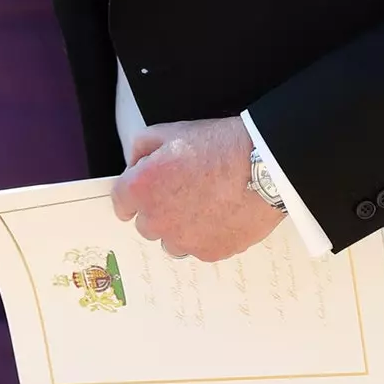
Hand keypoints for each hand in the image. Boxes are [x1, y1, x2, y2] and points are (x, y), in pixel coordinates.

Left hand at [111, 118, 285, 262]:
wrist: (262, 166)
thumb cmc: (219, 146)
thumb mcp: (171, 130)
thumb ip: (142, 147)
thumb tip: (136, 163)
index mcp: (142, 189)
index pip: (121, 202)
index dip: (133, 193)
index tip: (145, 190)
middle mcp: (158, 221)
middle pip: (146, 224)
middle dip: (158, 209)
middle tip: (182, 189)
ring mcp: (184, 241)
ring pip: (172, 240)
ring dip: (180, 227)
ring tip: (204, 203)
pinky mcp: (210, 252)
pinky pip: (199, 248)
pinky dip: (205, 234)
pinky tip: (221, 212)